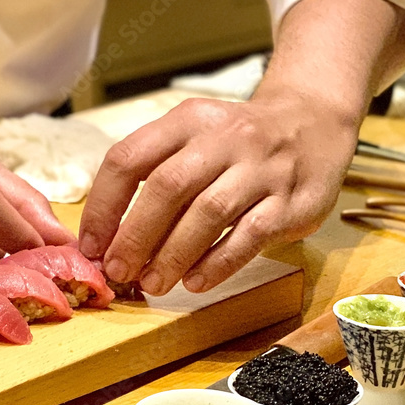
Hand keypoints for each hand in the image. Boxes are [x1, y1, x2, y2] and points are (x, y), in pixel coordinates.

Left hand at [78, 90, 357, 294]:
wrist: (312, 122)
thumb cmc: (237, 141)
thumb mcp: (192, 135)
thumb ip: (154, 173)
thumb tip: (108, 236)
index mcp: (186, 121)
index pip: (129, 158)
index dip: (103, 206)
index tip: (91, 244)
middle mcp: (223, 139)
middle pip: (167, 187)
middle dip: (135, 235)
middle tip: (119, 270)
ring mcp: (260, 169)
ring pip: (208, 213)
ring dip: (173, 254)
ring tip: (153, 283)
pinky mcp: (291, 200)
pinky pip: (250, 235)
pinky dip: (219, 262)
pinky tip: (196, 281)